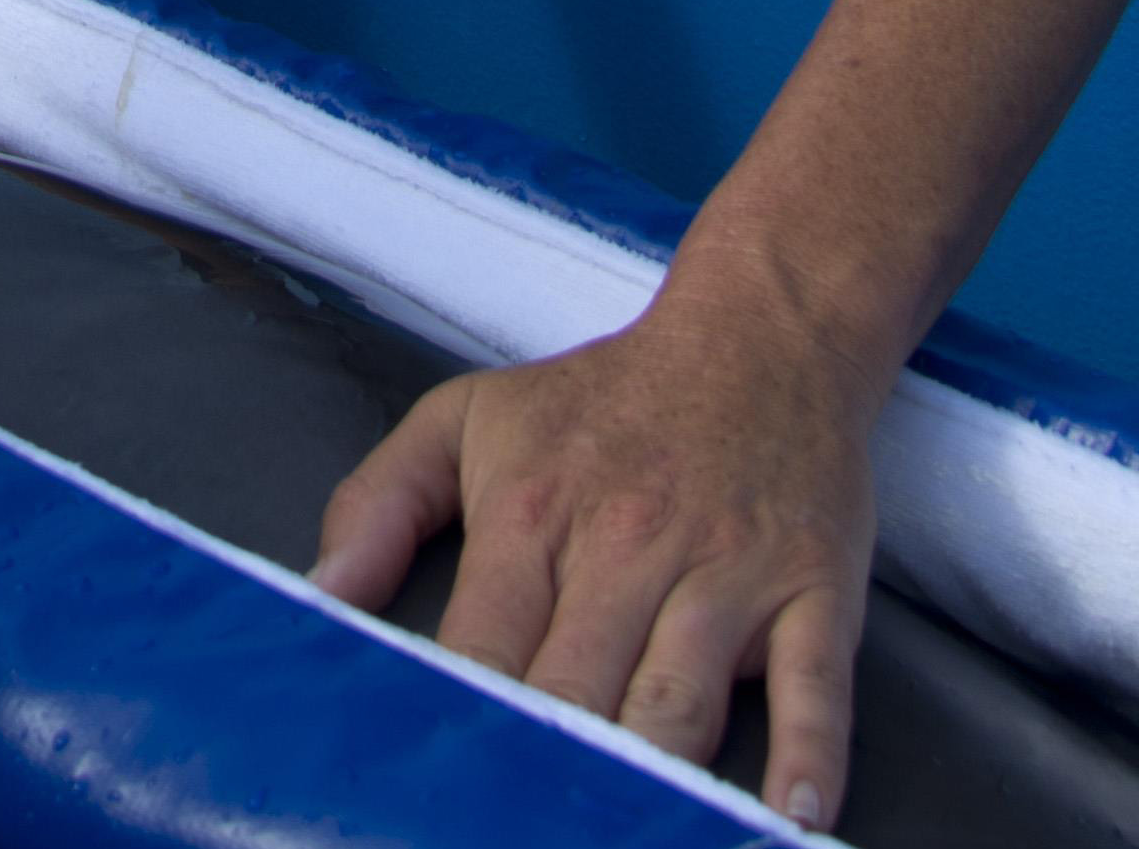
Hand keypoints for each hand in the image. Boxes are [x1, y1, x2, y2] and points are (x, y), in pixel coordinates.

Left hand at [316, 281, 885, 832]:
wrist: (757, 338)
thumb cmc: (601, 399)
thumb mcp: (465, 418)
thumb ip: (378, 504)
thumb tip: (321, 597)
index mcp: (531, 518)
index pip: (480, 651)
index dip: (459, 725)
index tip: (437, 786)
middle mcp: (625, 551)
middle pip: (576, 696)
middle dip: (549, 770)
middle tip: (519, 820)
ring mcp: (725, 576)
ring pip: (680, 705)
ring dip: (654, 778)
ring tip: (627, 830)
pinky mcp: (813, 592)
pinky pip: (816, 691)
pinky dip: (808, 759)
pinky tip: (789, 819)